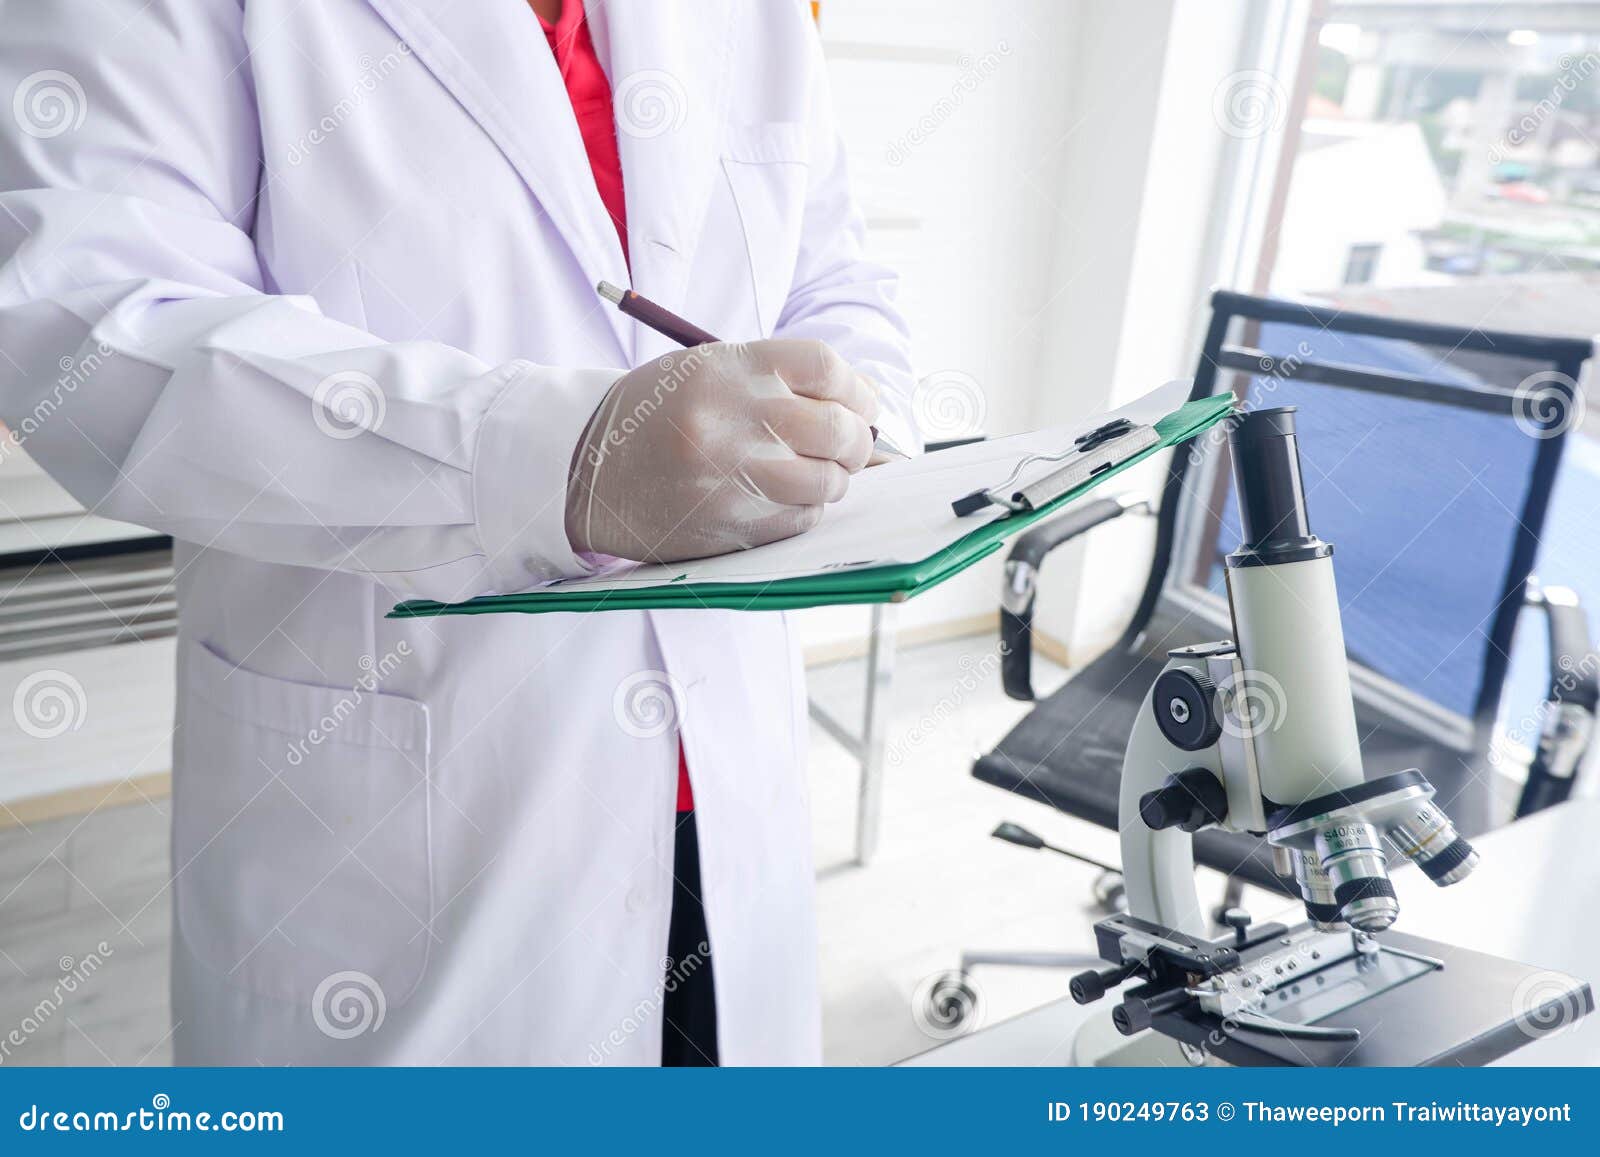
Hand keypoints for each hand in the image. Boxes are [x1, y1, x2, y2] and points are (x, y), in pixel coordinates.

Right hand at [566, 340, 878, 562]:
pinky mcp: (729, 524)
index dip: (856, 387)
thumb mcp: (707, 372)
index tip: (861, 402)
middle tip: (850, 444)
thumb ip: (778, 383)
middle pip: (836, 428)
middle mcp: (730, 421)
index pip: (824, 367)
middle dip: (856, 439)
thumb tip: (864, 412)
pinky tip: (784, 496)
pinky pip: (801, 519)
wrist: (588, 471)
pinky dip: (806, 509)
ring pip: (827, 482)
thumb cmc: (658, 415)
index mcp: (726, 369)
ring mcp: (730, 477)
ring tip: (816, 472)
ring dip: (835, 479)